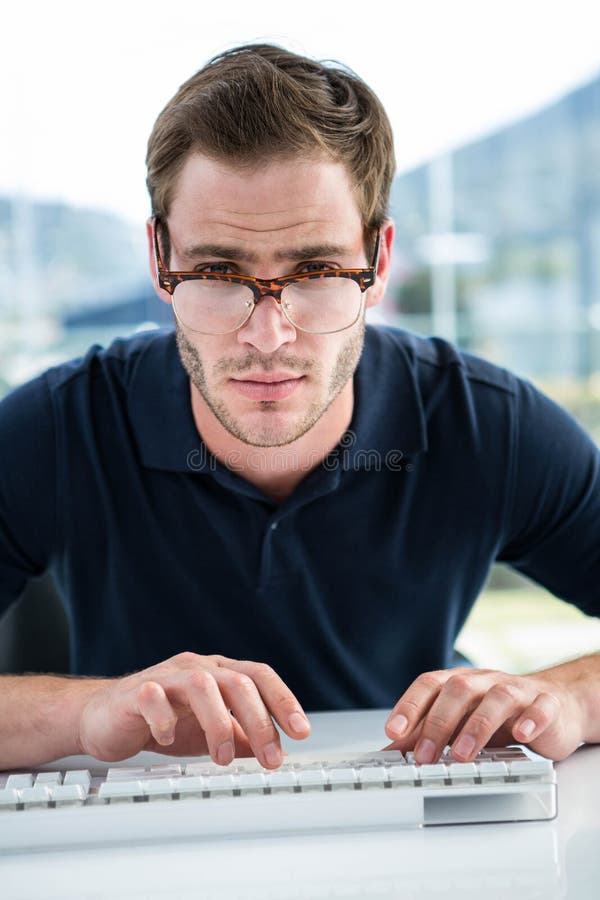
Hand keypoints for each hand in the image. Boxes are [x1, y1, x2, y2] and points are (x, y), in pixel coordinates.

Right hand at [78, 652, 309, 766]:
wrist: (103, 717)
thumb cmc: (158, 719)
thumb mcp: (207, 732)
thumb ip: (239, 736)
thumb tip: (273, 750)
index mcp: (217, 672)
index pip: (258, 676)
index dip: (283, 701)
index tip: (301, 732)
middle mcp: (195, 668)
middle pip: (237, 681)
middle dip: (260, 721)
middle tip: (271, 758)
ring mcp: (166, 676)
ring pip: (201, 684)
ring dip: (219, 723)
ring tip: (223, 757)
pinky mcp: (135, 691)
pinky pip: (153, 697)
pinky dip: (165, 720)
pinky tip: (167, 740)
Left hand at [383, 666, 584, 762]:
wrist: (555, 704)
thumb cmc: (501, 714)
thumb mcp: (460, 723)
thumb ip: (426, 734)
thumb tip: (391, 753)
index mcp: (459, 682)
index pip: (429, 685)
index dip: (409, 706)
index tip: (393, 732)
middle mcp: (485, 681)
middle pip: (458, 690)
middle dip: (438, 723)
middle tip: (425, 756)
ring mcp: (516, 690)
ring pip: (497, 698)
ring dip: (477, 726)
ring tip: (462, 754)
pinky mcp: (546, 704)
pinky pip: (539, 707)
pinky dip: (530, 720)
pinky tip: (521, 735)